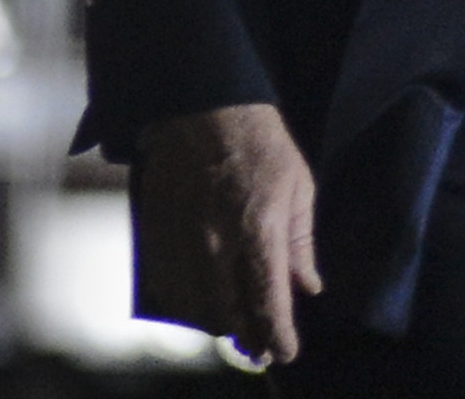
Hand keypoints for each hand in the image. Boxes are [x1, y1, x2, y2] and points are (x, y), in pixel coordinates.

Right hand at [133, 103, 316, 365]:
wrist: (202, 111)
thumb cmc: (261, 144)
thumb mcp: (299, 187)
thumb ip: (300, 243)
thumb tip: (308, 287)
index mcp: (258, 230)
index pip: (267, 300)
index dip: (277, 334)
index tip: (286, 353)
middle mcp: (216, 245)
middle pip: (227, 315)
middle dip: (246, 336)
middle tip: (261, 344)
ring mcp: (180, 244)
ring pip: (194, 309)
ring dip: (217, 323)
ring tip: (236, 325)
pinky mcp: (155, 239)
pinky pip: (168, 290)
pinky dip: (188, 304)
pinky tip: (204, 302)